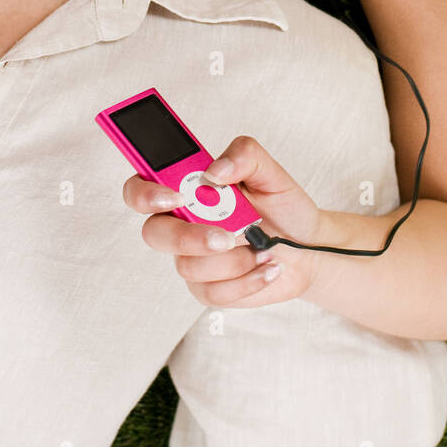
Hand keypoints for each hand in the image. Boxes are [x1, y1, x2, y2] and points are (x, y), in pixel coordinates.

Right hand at [122, 136, 325, 307]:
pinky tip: (264, 267)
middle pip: (154, 234)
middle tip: (227, 236)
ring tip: (262, 248)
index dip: (145, 194)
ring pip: (188, 266)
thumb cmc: (282, 205)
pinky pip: (212, 292)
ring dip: (234, 259)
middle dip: (189, 238)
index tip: (177, 196)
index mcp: (187, 188)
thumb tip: (215, 170)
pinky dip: (246, 280)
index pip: (140, 187)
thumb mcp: (270, 172)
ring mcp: (190, 258)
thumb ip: (244, 155)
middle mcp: (181, 223)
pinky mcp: (206, 288)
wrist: (307, 247)